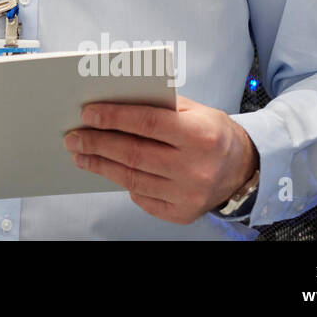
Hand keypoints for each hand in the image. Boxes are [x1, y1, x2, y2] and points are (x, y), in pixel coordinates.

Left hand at [63, 94, 259, 224]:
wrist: (242, 168)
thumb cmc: (211, 132)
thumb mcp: (193, 110)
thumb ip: (157, 106)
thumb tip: (110, 103)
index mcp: (199, 135)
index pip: (146, 123)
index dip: (113, 117)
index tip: (87, 114)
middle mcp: (195, 168)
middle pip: (133, 154)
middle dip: (97, 143)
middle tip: (73, 137)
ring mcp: (188, 194)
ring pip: (133, 179)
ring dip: (101, 165)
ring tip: (81, 154)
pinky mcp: (182, 213)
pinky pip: (143, 199)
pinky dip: (124, 184)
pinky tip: (110, 171)